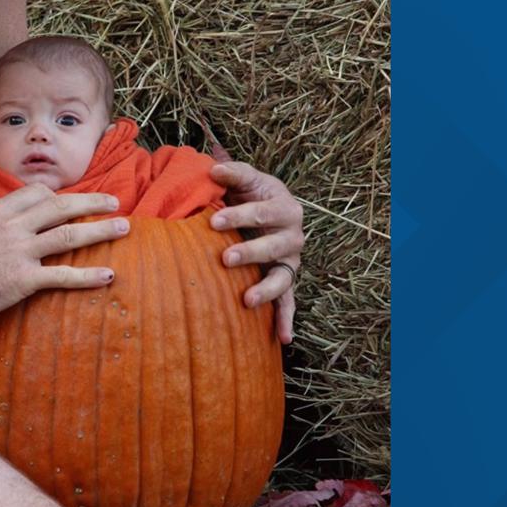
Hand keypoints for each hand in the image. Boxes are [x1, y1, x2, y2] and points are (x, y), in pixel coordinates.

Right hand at [0, 184, 130, 324]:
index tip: (74, 200)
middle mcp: (14, 226)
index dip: (60, 195)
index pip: (38, 193)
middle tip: (115, 201)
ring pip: (69, 235)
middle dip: (92, 202)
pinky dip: (87, 275)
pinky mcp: (23, 279)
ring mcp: (20, 252)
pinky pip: (62, 276)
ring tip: (124, 228)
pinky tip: (107, 276)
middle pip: (61, 207)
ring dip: (100, 230)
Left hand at [209, 161, 303, 344]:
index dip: (239, 216)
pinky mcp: (285, 281)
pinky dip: (286, 320)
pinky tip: (283, 339)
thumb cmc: (249, 193)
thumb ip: (231, 172)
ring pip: (282, 278)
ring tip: (247, 300)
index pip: (262, 212)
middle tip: (226, 259)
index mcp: (285, 206)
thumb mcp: (244, 179)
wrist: (262, 209)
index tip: (213, 222)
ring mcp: (290, 261)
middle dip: (250, 252)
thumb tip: (213, 168)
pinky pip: (288, 302)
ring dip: (265, 289)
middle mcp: (293, 235)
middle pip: (273, 246)